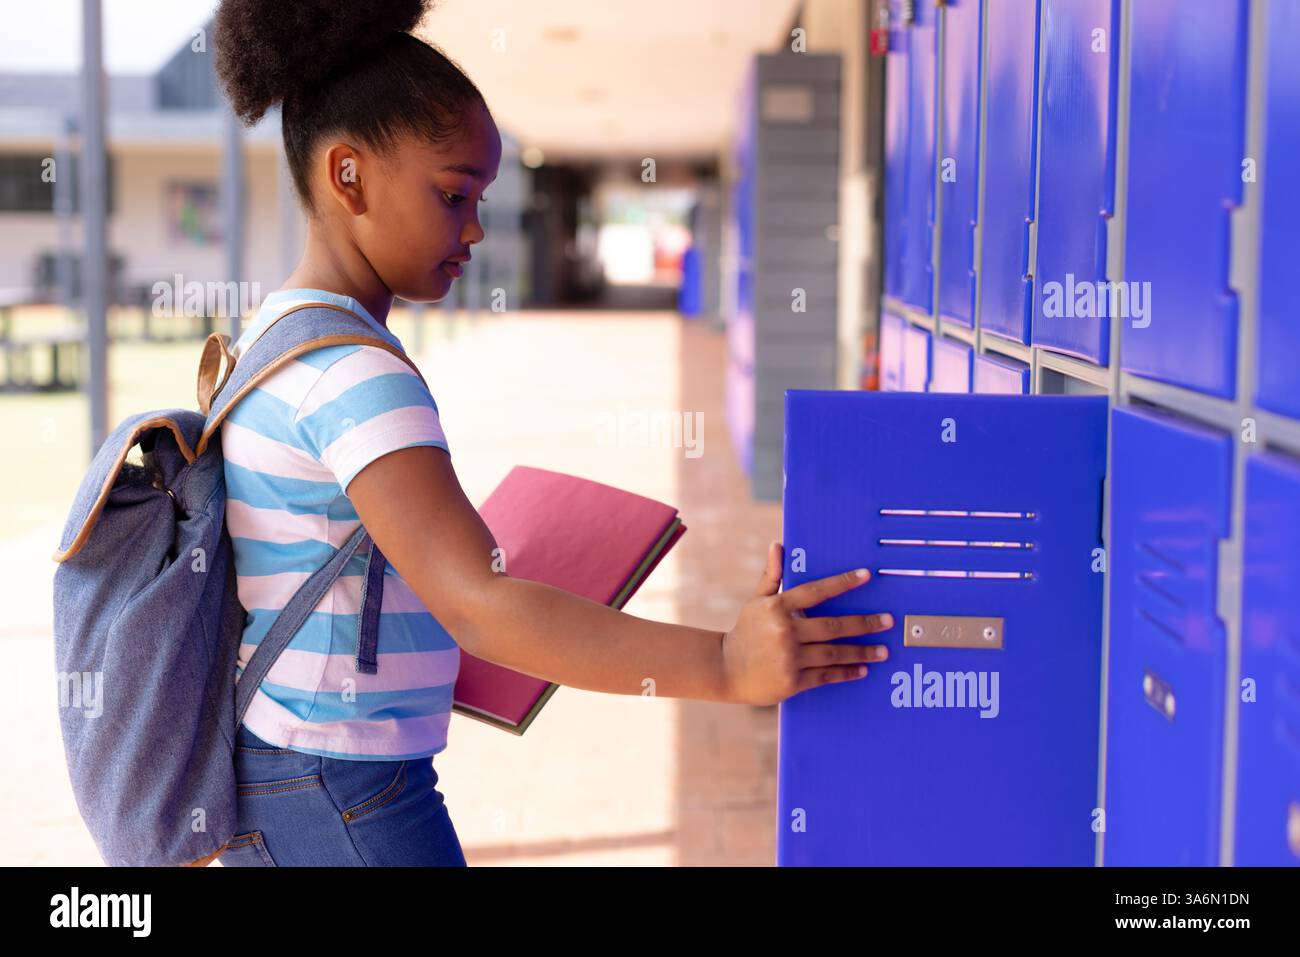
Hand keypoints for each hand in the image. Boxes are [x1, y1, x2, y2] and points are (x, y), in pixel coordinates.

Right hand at [721, 541, 891, 705]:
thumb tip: (778, 545)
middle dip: (864, 624)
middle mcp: (785, 631)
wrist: (725, 669)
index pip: (816, 591)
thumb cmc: (745, 632)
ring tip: (884, 650)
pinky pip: (826, 675)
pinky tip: (862, 670)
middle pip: (834, 626)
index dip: (843, 582)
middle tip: (887, 621)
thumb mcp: (756, 602)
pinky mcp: (792, 682)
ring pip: (834, 653)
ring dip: (862, 652)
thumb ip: (772, 575)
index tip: (867, 576)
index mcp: (778, 607)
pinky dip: (846, 673)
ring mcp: (790, 658)